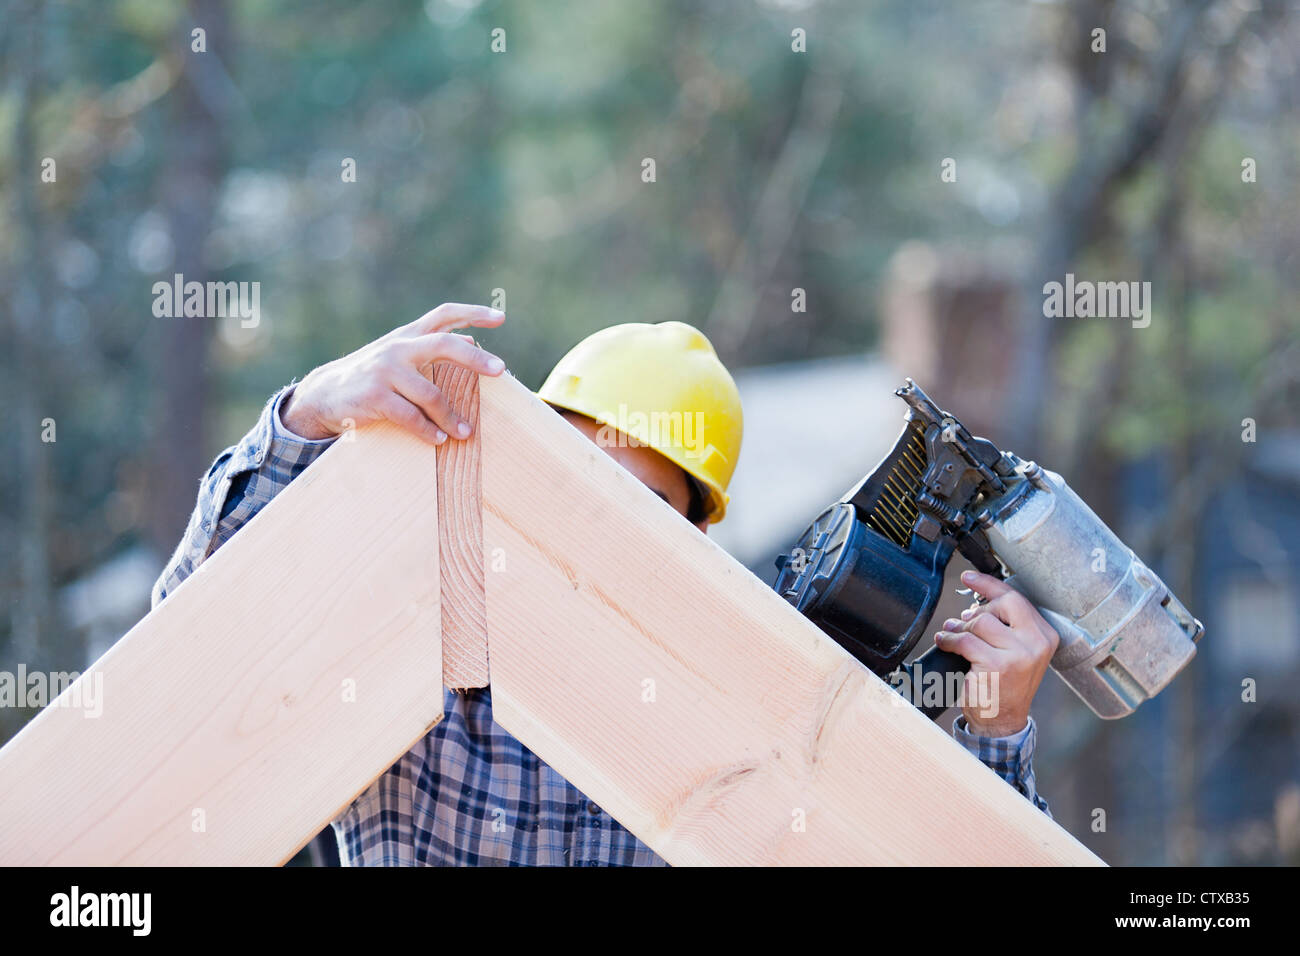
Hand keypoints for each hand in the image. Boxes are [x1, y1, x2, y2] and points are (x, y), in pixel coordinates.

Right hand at [280, 303, 505, 443]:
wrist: (323, 394)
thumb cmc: (371, 376)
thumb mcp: (398, 355)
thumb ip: (430, 347)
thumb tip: (471, 338)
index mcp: (407, 336)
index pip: (443, 315)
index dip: (472, 312)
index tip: (500, 317)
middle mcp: (398, 348)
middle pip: (444, 345)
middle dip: (475, 358)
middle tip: (501, 370)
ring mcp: (385, 370)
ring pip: (431, 394)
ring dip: (452, 417)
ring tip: (465, 433)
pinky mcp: (375, 396)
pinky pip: (412, 417)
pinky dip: (429, 431)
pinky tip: (439, 439)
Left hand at [934, 570, 1058, 736]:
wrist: (1002, 721)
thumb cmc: (1005, 685)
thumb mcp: (1015, 651)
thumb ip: (1004, 627)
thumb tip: (975, 605)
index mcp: (1044, 636)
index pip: (1016, 599)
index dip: (990, 585)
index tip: (970, 577)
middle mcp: (1036, 643)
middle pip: (1000, 604)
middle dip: (976, 609)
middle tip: (963, 620)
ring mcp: (1018, 655)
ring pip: (980, 622)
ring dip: (960, 627)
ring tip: (953, 634)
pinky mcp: (997, 665)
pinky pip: (965, 640)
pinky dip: (950, 639)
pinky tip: (945, 642)